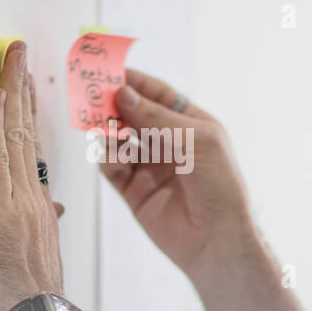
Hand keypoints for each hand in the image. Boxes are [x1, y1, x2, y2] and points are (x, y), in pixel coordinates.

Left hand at [0, 42, 64, 310]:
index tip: (24, 83)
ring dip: (12, 91)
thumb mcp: (43, 258)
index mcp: (40, 207)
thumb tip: (50, 209)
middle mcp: (34, 197)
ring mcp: (19, 201)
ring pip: (15, 136)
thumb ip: (45, 226)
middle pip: (26, 132)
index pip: (32, 149)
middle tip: (17, 52)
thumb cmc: (34, 300)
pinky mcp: (0, 210)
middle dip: (22, 87)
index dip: (28, 112)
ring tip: (10, 59)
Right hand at [99, 69, 258, 288]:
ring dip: (109, 132)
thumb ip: (156, 118)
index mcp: (190, 125)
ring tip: (105, 130)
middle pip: (132, 115)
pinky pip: (112, 168)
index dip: (133, 83)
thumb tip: (123, 93)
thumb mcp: (194, 140)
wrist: (217, 239)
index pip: (157, 95)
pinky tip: (112, 156)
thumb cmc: (219, 184)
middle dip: (114, 105)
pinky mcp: (134, 191)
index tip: (107, 71)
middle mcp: (168, 143)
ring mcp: (150, 167)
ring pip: (118, 140)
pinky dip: (108, 158)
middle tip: (92, 96)